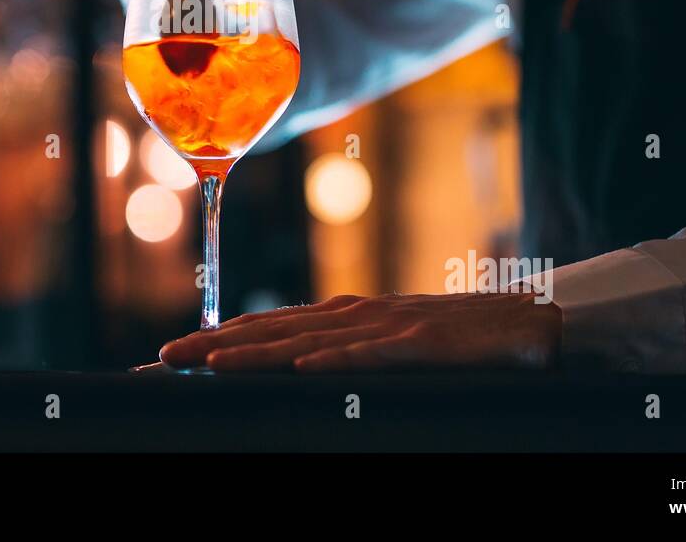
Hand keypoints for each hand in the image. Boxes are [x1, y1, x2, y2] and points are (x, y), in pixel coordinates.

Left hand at [159, 292, 561, 371]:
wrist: (524, 321)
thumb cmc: (451, 338)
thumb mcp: (387, 343)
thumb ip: (343, 351)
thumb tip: (294, 370)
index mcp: (342, 316)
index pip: (266, 327)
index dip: (215, 339)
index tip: (168, 357)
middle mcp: (353, 314)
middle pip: (271, 330)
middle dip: (212, 345)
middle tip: (161, 360)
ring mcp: (385, 325)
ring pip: (308, 341)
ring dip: (256, 353)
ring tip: (209, 364)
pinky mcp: (421, 341)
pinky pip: (373, 354)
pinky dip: (337, 360)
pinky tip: (304, 367)